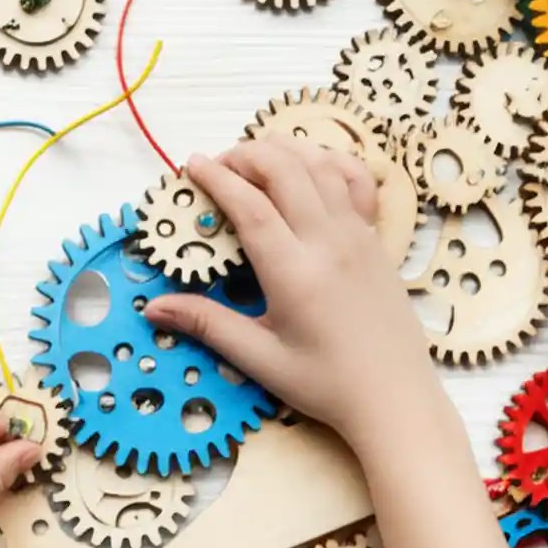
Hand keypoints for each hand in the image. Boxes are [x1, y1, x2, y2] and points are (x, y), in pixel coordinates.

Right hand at [143, 137, 440, 443]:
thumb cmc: (324, 383)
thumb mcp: (259, 359)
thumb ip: (207, 324)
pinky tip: (310, 164)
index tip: (191, 165)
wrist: (394, 397)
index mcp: (295, 273)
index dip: (218, 179)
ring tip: (254, 156)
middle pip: (286, 171)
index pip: (252, 207)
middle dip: (246, 155)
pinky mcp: (376, 239)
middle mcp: (329, 243)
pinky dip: (330, 161)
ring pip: (321, 166)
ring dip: (284, 150)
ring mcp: (358, 236)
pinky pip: (357, 181)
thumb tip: (153, 307)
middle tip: (218, 164)